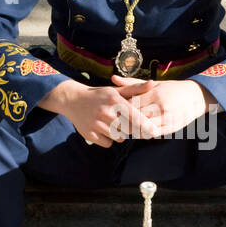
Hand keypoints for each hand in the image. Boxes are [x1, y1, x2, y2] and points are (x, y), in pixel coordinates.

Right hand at [37, 78, 151, 146]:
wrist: (72, 100)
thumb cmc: (99, 96)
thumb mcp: (115, 90)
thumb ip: (135, 88)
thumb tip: (151, 83)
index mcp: (114, 100)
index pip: (135, 116)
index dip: (145, 125)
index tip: (153, 130)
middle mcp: (105, 111)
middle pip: (129, 129)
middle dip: (132, 128)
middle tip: (128, 124)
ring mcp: (96, 123)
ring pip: (119, 137)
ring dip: (120, 134)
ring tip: (114, 125)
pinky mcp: (89, 134)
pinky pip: (108, 143)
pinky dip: (109, 139)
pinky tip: (104, 130)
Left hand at [110, 76, 213, 137]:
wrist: (194, 97)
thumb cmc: (170, 89)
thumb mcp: (153, 84)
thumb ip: (132, 83)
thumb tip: (113, 78)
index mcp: (155, 94)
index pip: (132, 104)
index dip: (121, 109)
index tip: (113, 110)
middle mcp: (161, 106)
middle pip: (136, 117)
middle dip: (125, 120)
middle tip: (114, 122)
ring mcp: (167, 118)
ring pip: (144, 128)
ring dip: (133, 129)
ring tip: (125, 128)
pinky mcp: (172, 127)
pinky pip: (153, 134)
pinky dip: (143, 134)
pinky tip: (138, 131)